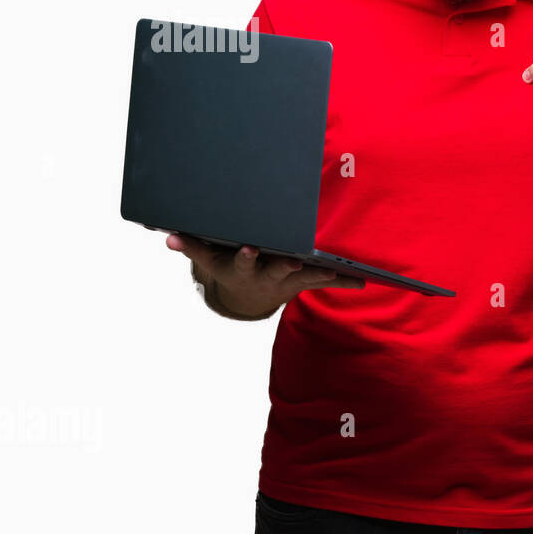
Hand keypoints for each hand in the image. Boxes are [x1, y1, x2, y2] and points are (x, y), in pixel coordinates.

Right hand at [166, 233, 364, 316]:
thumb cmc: (229, 266)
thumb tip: (169, 238)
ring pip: (305, 277)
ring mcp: (287, 279)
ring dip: (319, 274)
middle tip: (294, 261)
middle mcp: (267, 276)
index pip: (243, 263)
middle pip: (277, 271)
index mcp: (243, 269)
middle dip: (285, 266)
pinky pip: (326, 281)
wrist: (248, 295)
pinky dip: (343, 281)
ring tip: (334, 271)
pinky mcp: (305, 281)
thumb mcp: (210, 258)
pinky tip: (363, 281)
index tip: (249, 249)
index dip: (246, 257)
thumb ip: (192, 246)